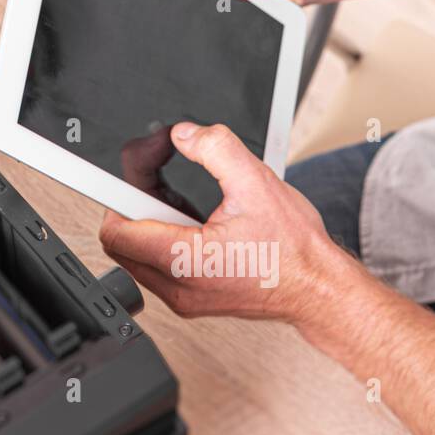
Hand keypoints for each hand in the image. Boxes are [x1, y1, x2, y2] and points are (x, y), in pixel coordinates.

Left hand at [99, 123, 356, 323]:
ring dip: (150, 220)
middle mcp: (178, 286)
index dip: (118, 196)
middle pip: (122, 241)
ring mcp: (183, 298)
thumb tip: (186, 135)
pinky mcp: (191, 299)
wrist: (317, 288)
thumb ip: (215, 148)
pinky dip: (165, 239)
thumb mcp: (256, 182)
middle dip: (136, 201)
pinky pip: (159, 267)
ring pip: (138, 255)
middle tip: (162, 175)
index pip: (117, 232)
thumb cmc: (295, 251)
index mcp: (187, 260)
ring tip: (183, 200)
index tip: (132, 174)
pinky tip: (194, 222)